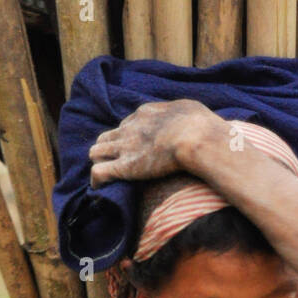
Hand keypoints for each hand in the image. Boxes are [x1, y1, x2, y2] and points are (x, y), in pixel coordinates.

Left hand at [89, 99, 220, 186]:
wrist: (195, 137)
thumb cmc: (200, 125)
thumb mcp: (190, 110)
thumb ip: (182, 115)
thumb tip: (188, 121)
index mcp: (146, 114)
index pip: (129, 124)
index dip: (130, 136)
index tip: (135, 146)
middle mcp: (130, 128)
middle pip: (108, 136)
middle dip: (109, 147)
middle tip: (116, 160)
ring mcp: (124, 147)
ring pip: (96, 151)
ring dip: (99, 161)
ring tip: (105, 173)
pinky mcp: (124, 166)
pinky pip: (99, 172)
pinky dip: (96, 180)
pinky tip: (98, 187)